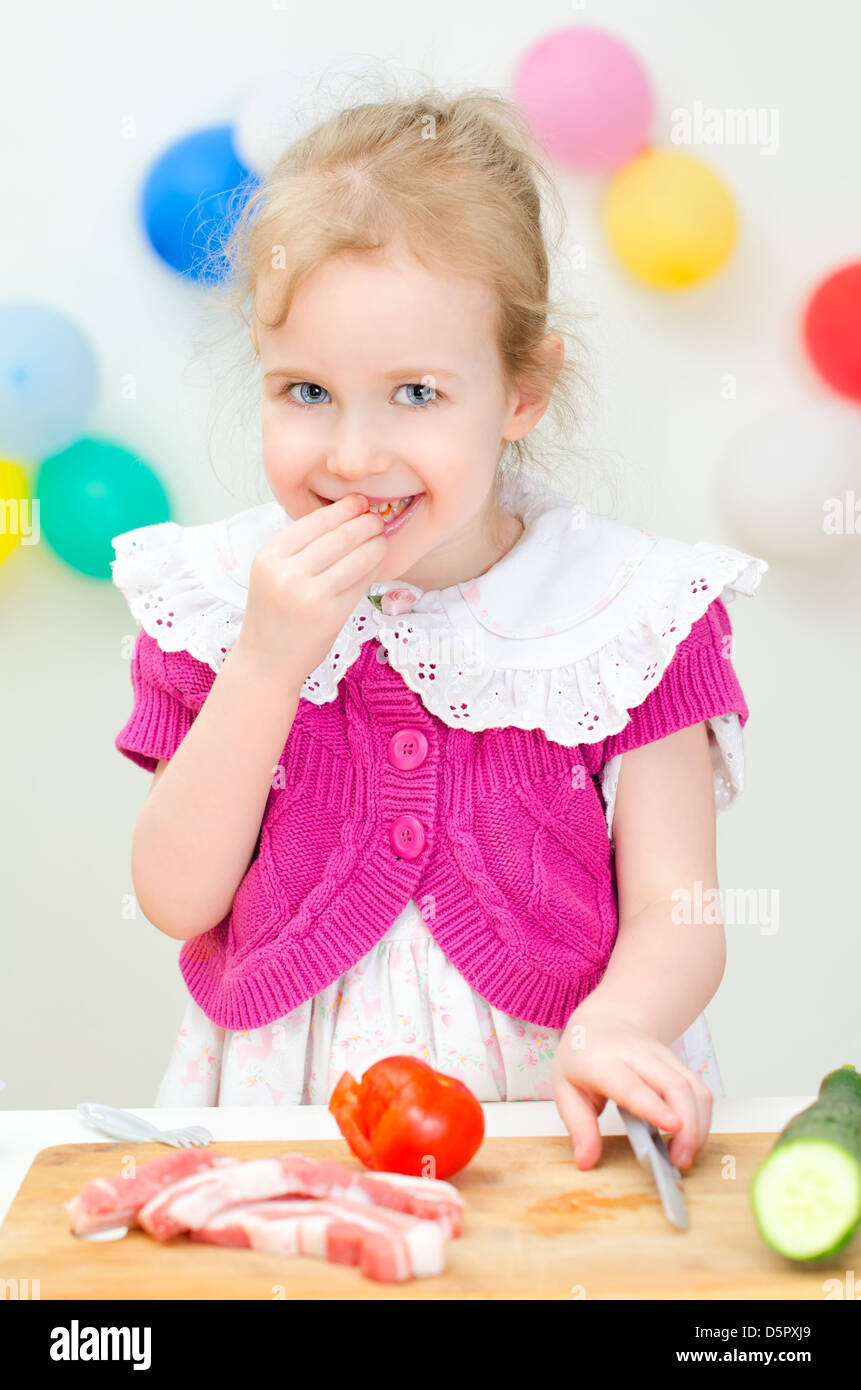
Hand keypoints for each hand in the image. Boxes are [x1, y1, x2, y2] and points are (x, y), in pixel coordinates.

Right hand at [234, 493, 386, 687]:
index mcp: (269, 556)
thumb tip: (346, 517)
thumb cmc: (275, 613)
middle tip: (377, 519)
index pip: (315, 521)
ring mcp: (308, 595)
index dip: (343, 508)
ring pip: (356, 557)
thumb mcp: (273, 573)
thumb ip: (301, 547)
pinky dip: (371, 571)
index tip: (359, 502)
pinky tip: (375, 565)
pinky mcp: (330, 615)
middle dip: (365, 523)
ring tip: (381, 540)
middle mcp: (286, 573)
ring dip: (375, 545)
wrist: (267, 661)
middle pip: (339, 536)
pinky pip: (360, 584)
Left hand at [550, 1005, 712, 1171]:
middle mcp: (636, 1054)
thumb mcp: (564, 1089)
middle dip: (687, 1124)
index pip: (630, 1084)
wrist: (602, 1023)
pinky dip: (702, 1116)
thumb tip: (586, 1161)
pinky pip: (699, 1088)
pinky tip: (692, 1138)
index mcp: (601, 1061)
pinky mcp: (677, 1062)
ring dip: (698, 1124)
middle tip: (680, 1161)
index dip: (653, 1105)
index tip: (672, 1127)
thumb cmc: (581, 1056)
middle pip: (673, 1084)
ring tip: (686, 1155)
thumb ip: (579, 1126)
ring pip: (692, 1086)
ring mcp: (661, 1055)